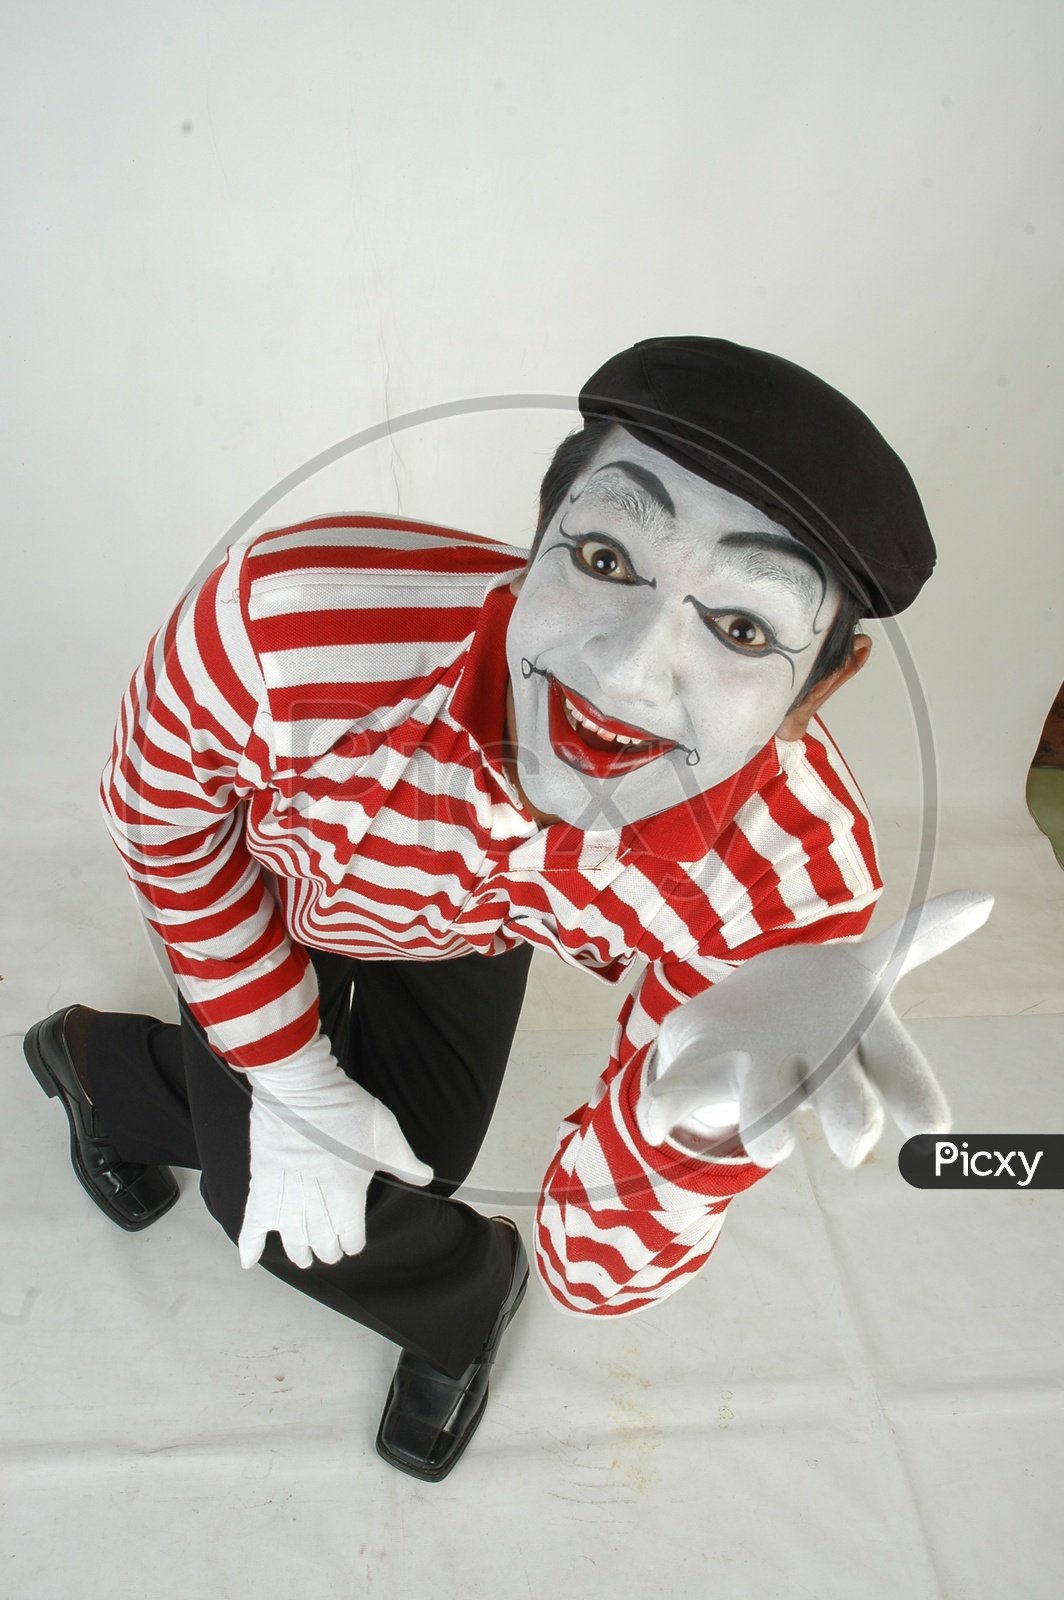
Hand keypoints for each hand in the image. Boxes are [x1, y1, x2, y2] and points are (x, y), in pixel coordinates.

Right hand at [238, 1039, 433, 1268]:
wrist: (299, 1087)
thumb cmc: (345, 1109)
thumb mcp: (386, 1133)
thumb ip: (405, 1162)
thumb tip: (426, 1179)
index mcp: (347, 1196)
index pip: (352, 1239)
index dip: (354, 1240)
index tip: (353, 1238)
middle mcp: (316, 1205)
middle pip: (323, 1245)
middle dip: (329, 1249)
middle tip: (329, 1246)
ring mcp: (286, 1198)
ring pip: (293, 1241)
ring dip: (300, 1252)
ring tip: (303, 1257)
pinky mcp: (261, 1186)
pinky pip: (253, 1225)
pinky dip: (251, 1246)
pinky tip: (249, 1260)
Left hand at [636, 891, 992, 1169]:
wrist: (746, 1030)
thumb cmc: (819, 1011)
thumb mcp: (870, 970)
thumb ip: (922, 938)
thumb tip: (984, 899)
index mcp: (858, 1051)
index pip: (898, 1075)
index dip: (915, 1100)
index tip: (933, 1129)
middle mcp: (812, 1074)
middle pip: (835, 1099)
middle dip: (846, 1117)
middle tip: (854, 1143)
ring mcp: (755, 1078)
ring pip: (765, 1105)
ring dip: (766, 1125)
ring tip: (769, 1151)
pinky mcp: (702, 1075)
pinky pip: (680, 1095)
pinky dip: (664, 1109)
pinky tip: (649, 1118)